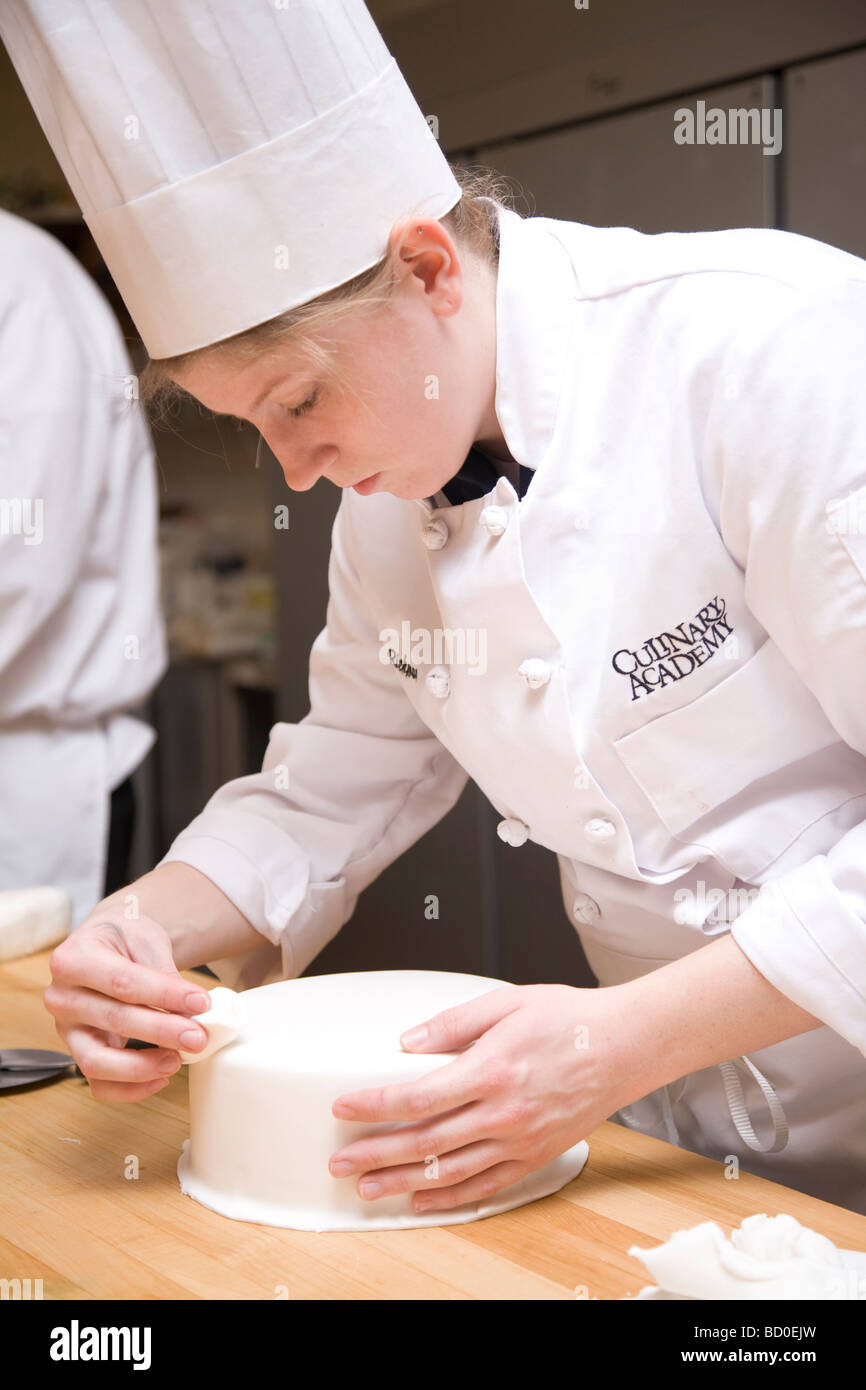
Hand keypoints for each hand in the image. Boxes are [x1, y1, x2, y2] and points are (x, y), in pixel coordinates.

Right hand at [44, 910, 211, 1101]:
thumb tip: (193, 1012)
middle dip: (161, 1031)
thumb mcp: (146, 941)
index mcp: (72, 960)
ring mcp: (66, 1029)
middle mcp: (61, 997)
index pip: (122, 982)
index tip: (201, 1002)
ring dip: (142, 1066)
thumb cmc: (125, 938)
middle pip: (114, 1020)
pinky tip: (161, 1078)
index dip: (164, 995)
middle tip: (198, 1036)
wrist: (109, 943)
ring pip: (97, 1061)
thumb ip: (164, 975)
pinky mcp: (78, 1052)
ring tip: (178, 1060)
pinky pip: (98, 1084)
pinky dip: (130, 1089)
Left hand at [327, 983, 631, 1212]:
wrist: (624, 1046)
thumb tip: (408, 1042)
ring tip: (367, 1188)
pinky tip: (423, 1198)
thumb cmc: (570, 1020)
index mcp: (491, 1069)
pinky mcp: (535, 1156)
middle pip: (424, 1142)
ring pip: (449, 1171)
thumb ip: (452, 1023)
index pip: (417, 1096)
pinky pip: (486, 1185)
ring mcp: (519, 1140)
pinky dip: (450, 1196)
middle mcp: (503, 1113)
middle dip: (376, 1153)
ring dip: (403, 1182)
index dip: (375, 1106)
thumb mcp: (506, 1002)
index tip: (345, 1107)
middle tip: (340, 1162)